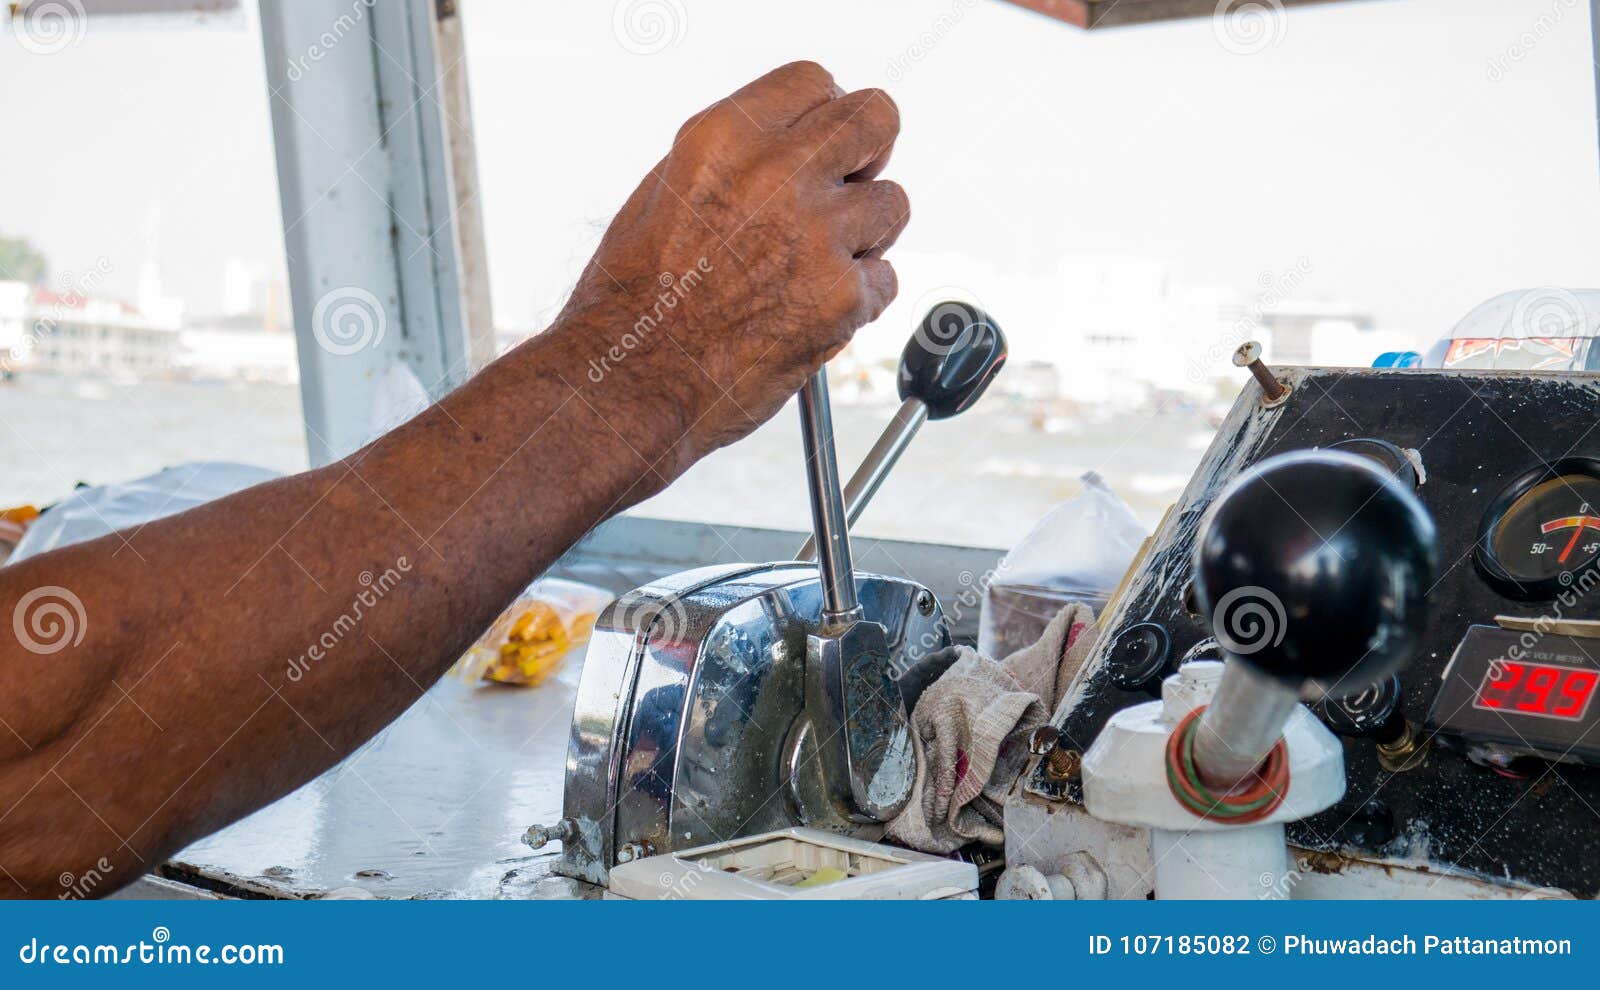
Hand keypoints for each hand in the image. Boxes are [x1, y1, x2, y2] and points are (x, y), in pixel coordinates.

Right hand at [556, 61, 908, 471]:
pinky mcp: (841, 297)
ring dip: (867, 234)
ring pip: (892, 205)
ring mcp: (817, 235)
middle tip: (850, 187)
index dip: (823, 117)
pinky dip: (858, 300)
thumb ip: (737, 162)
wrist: (628, 382)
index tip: (820, 147)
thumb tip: (789, 149)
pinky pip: (884, 281)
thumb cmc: (633, 300)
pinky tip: (809, 314)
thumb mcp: (667, 193)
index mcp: (726, 137)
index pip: (815, 82)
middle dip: (869, 153)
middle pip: (876, 119)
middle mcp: (776, 174)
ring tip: (816, 267)